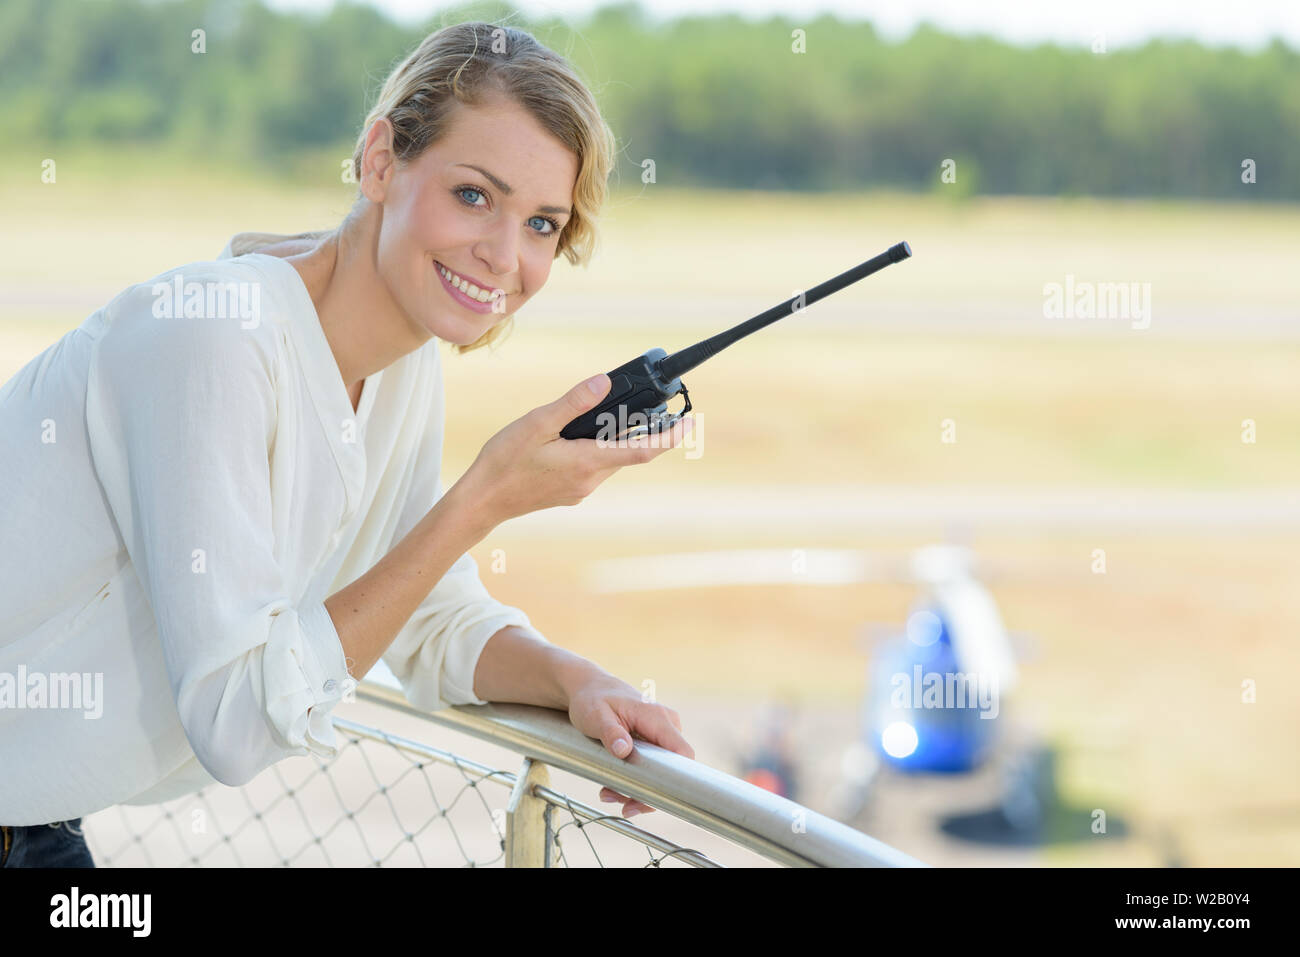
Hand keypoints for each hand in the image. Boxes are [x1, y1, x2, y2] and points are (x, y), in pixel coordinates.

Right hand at [460, 374, 692, 525]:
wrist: (482, 501)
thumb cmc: (504, 462)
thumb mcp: (537, 423)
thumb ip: (573, 403)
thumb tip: (605, 383)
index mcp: (587, 461)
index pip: (643, 450)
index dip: (671, 437)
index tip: (690, 423)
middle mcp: (590, 479)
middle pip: (628, 451)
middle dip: (640, 429)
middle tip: (649, 404)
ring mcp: (581, 489)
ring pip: (610, 459)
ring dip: (614, 439)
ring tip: (601, 415)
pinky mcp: (570, 493)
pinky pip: (594, 467)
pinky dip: (595, 449)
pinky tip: (571, 438)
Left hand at [564, 669, 694, 819]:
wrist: (588, 687)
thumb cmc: (592, 698)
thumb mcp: (595, 715)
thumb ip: (611, 732)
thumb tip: (624, 750)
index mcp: (656, 716)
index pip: (682, 752)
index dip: (676, 780)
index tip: (652, 799)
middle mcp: (666, 723)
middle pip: (671, 768)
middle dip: (647, 790)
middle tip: (621, 803)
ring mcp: (661, 731)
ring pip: (661, 769)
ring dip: (638, 788)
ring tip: (608, 794)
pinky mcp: (654, 738)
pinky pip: (652, 764)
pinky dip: (635, 778)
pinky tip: (613, 786)